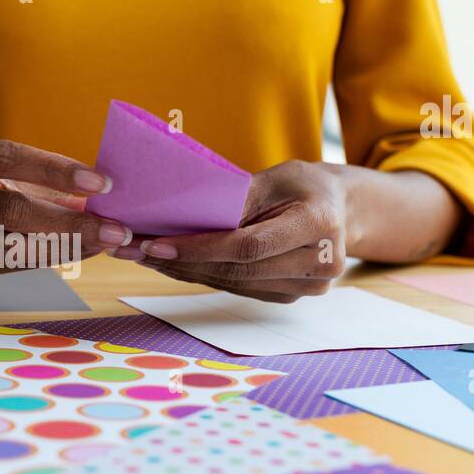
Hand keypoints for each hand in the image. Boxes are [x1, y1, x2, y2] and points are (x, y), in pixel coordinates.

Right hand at [0, 138, 132, 281]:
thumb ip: (33, 177)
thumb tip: (99, 193)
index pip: (5, 157)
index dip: (55, 170)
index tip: (100, 183)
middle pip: (10, 209)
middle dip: (69, 221)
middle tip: (114, 228)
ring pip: (10, 245)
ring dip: (64, 246)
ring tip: (102, 243)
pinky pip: (5, 266)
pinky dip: (44, 259)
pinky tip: (74, 253)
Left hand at [112, 160, 348, 302]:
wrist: (339, 209)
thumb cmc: (304, 186)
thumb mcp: (275, 176)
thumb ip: (236, 197)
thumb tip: (185, 214)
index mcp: (319, 225)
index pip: (249, 246)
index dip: (200, 248)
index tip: (156, 243)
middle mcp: (320, 263)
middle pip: (237, 269)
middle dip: (181, 261)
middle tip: (134, 250)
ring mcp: (307, 286)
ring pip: (234, 283)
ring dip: (184, 272)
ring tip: (144, 257)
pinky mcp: (289, 296)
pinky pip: (238, 288)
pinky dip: (203, 275)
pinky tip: (173, 264)